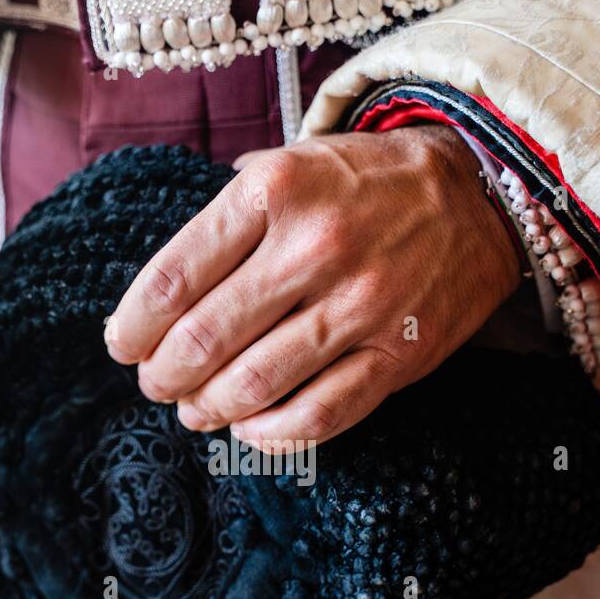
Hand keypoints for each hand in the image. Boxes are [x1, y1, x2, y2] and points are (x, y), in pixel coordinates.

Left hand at [104, 126, 520, 447]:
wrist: (477, 192)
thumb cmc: (365, 185)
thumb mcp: (290, 164)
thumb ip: (226, 220)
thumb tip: (154, 300)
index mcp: (274, 192)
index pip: (173, 277)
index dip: (134, 325)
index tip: (122, 344)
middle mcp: (314, 248)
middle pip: (203, 338)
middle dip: (163, 375)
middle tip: (157, 383)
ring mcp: (359, 306)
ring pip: (252, 385)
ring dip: (207, 408)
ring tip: (195, 409)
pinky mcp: (397, 355)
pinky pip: (317, 416)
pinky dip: (269, 434)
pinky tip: (250, 429)